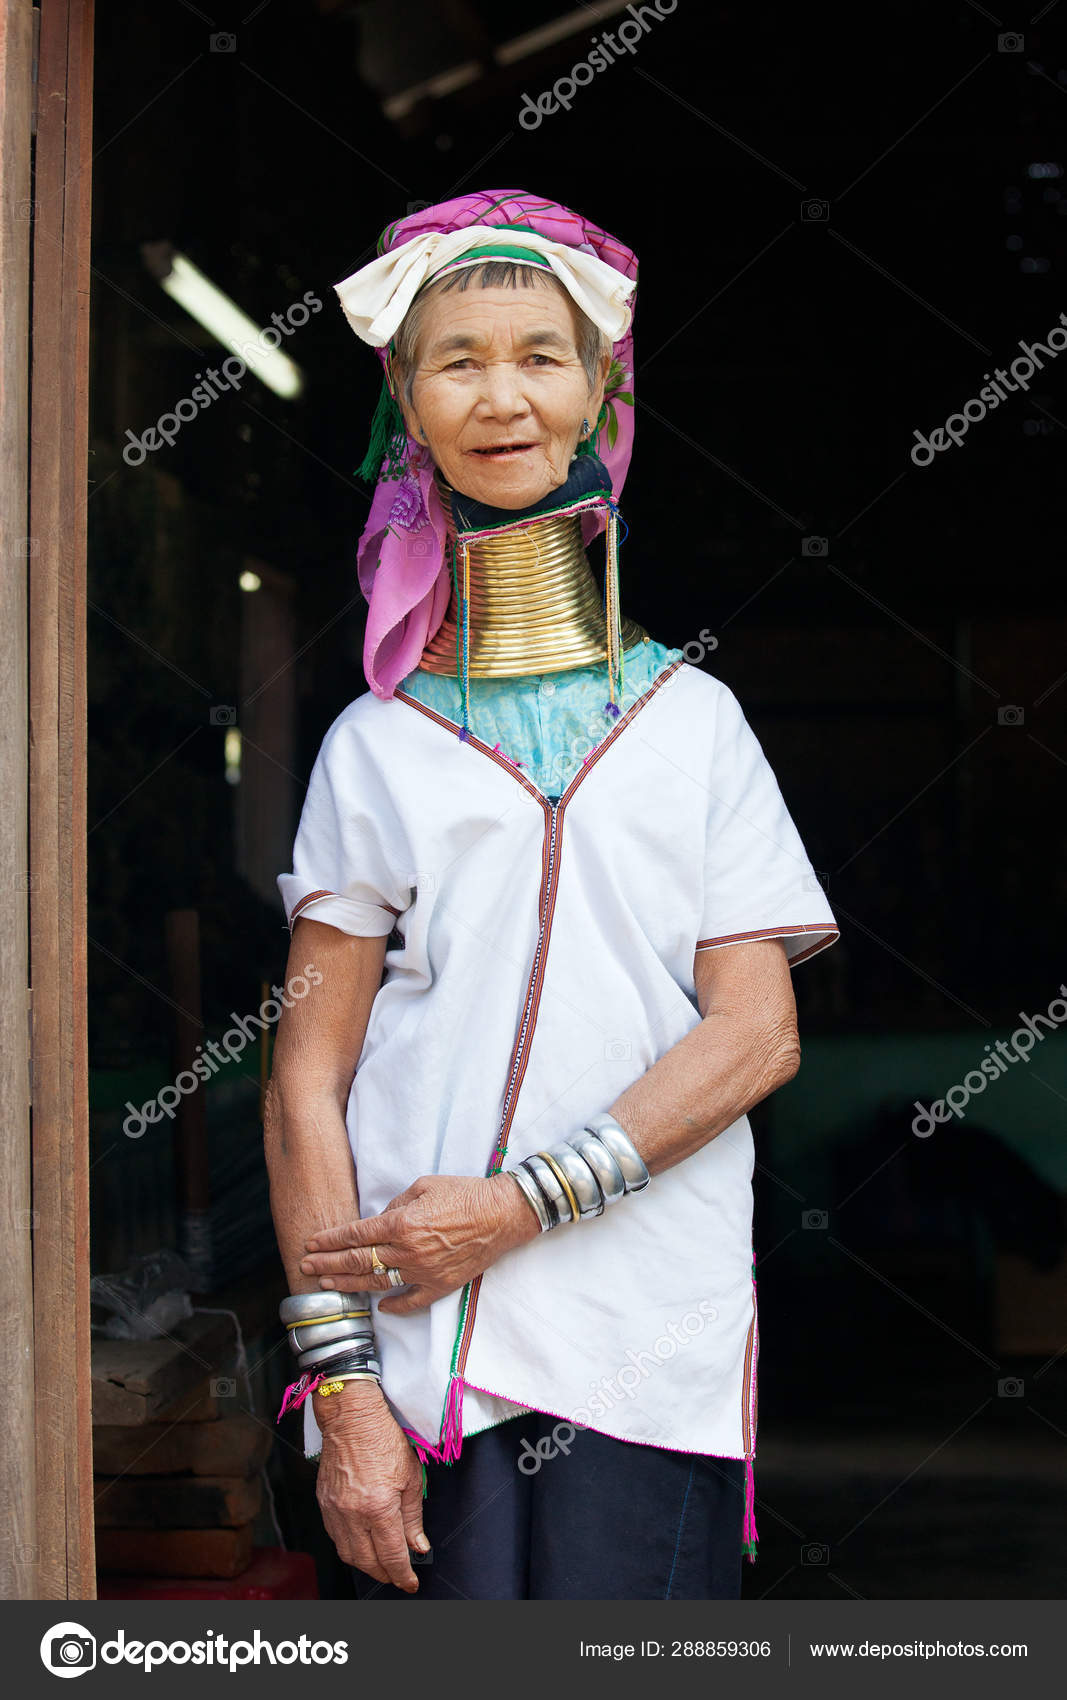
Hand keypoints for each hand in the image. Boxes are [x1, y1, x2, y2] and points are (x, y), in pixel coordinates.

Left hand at [300, 1172, 540, 1313]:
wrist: (503, 1214)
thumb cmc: (465, 1193)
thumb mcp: (424, 1185)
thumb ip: (396, 1204)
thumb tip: (380, 1219)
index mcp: (402, 1224)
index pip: (356, 1235)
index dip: (331, 1240)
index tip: (312, 1243)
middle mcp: (408, 1252)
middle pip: (359, 1261)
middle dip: (328, 1264)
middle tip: (306, 1266)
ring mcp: (424, 1272)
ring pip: (378, 1283)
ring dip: (349, 1284)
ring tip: (327, 1284)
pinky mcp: (440, 1285)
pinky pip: (411, 1301)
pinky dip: (394, 1307)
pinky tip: (379, 1308)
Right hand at [313, 1379, 427, 1591]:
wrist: (350, 1415)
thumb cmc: (383, 1438)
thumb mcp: (411, 1475)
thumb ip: (413, 1517)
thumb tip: (418, 1546)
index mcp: (378, 1507)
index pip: (392, 1555)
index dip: (403, 1574)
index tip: (411, 1583)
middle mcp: (352, 1514)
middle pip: (367, 1562)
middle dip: (385, 1574)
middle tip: (399, 1576)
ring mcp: (334, 1510)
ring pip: (348, 1555)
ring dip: (366, 1565)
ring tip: (382, 1564)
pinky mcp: (324, 1504)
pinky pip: (336, 1538)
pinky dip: (350, 1548)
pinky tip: (362, 1544)